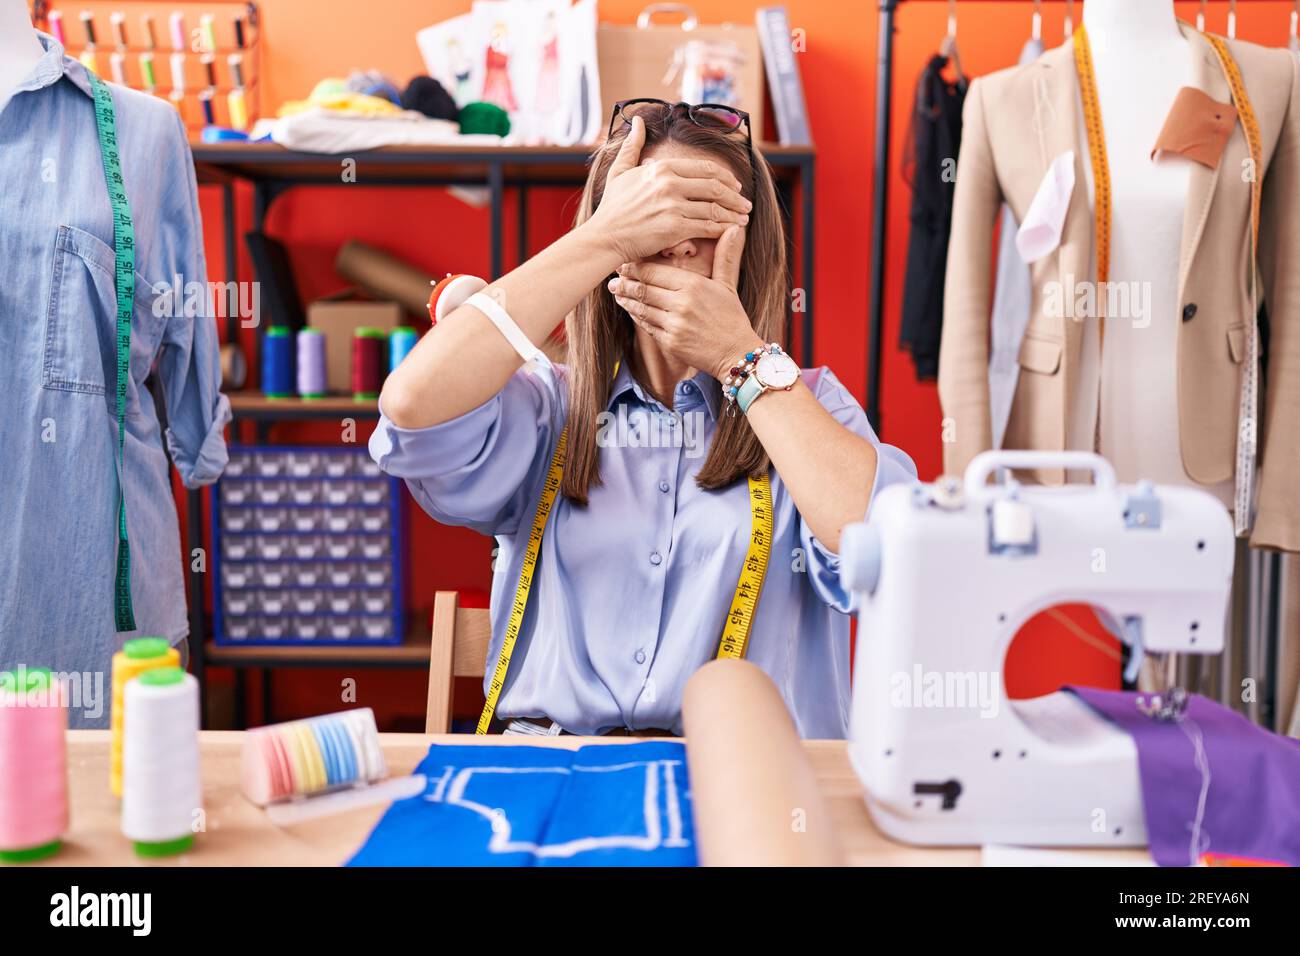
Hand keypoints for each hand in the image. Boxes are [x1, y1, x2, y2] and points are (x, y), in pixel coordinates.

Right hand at [585, 116, 752, 263]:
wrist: (603, 237)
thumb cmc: (611, 208)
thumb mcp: (620, 171)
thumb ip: (633, 146)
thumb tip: (638, 121)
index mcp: (662, 168)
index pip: (704, 168)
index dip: (725, 176)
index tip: (735, 184)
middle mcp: (669, 183)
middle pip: (715, 186)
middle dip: (735, 195)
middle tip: (745, 202)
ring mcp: (673, 206)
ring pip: (715, 207)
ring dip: (734, 213)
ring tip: (744, 218)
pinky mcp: (674, 228)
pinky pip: (708, 226)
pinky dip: (724, 228)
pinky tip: (732, 231)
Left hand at [608, 225, 763, 380]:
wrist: (737, 353)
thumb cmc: (732, 317)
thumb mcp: (729, 285)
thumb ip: (725, 256)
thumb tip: (734, 228)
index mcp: (693, 285)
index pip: (654, 272)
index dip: (635, 267)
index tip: (624, 263)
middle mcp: (681, 304)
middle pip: (643, 289)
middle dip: (625, 283)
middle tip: (613, 278)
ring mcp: (673, 325)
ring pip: (641, 308)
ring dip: (626, 300)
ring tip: (616, 292)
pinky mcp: (669, 343)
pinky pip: (647, 326)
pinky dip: (636, 317)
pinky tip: (630, 310)